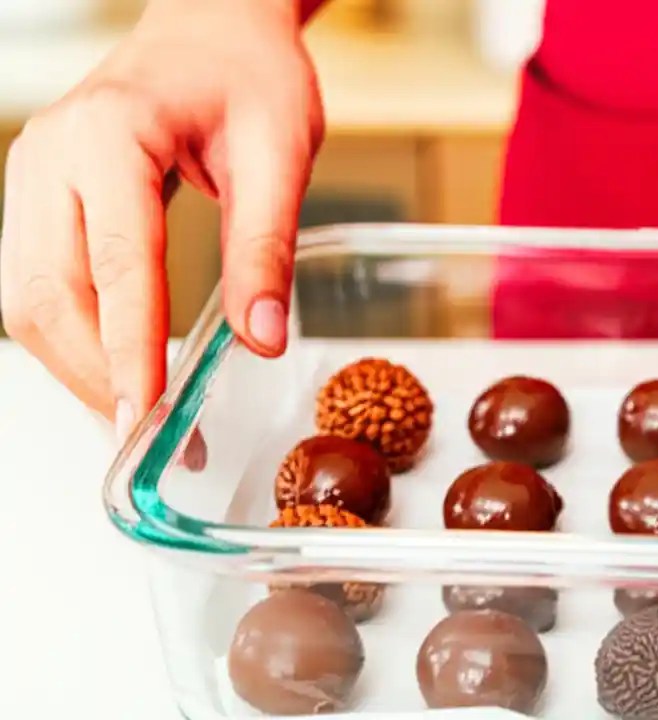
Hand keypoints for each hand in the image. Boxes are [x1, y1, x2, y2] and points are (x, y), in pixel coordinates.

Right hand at [0, 0, 321, 446]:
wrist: (212, 28)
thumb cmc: (248, 74)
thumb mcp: (281, 152)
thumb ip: (267, 247)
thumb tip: (261, 339)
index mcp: (109, 134)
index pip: (116, 262)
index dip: (130, 348)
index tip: (150, 416)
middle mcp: (50, 156)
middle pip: (51, 294)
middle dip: (100, 377)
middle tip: (158, 441)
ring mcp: (32, 178)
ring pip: (30, 300)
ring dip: (80, 371)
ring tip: (142, 425)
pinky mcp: (39, 200)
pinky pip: (38, 287)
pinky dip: (73, 341)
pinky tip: (116, 378)